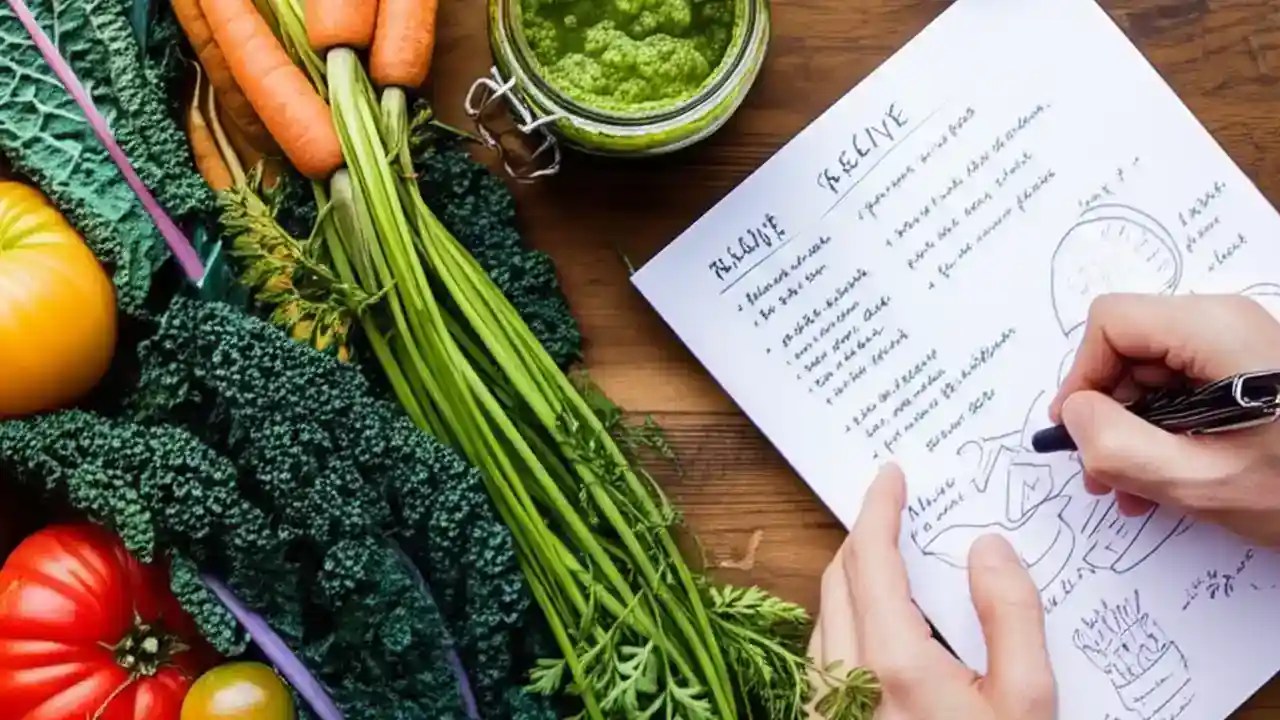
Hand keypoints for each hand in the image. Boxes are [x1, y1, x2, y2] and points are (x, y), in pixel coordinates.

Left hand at [807, 464, 1054, 719]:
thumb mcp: (1026, 700)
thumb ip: (1010, 618)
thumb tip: (988, 547)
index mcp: (892, 661)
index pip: (870, 559)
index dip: (878, 509)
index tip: (890, 476)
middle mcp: (843, 677)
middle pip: (839, 579)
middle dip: (866, 537)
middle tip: (896, 512)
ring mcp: (825, 704)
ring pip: (826, 616)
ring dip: (853, 579)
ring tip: (890, 560)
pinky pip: (826, 654)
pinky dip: (847, 620)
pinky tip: (879, 624)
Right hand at [1049, 293, 1279, 545]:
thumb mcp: (1202, 481)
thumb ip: (1119, 447)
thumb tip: (1074, 416)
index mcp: (1214, 331)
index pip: (1111, 323)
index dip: (1082, 377)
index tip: (1076, 433)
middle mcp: (1226, 322)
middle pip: (1129, 347)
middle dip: (1106, 411)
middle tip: (1101, 474)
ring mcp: (1240, 345)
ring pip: (1152, 373)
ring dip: (1131, 429)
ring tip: (1133, 488)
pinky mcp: (1250, 370)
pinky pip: (1184, 387)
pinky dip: (1164, 429)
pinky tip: (1166, 478)